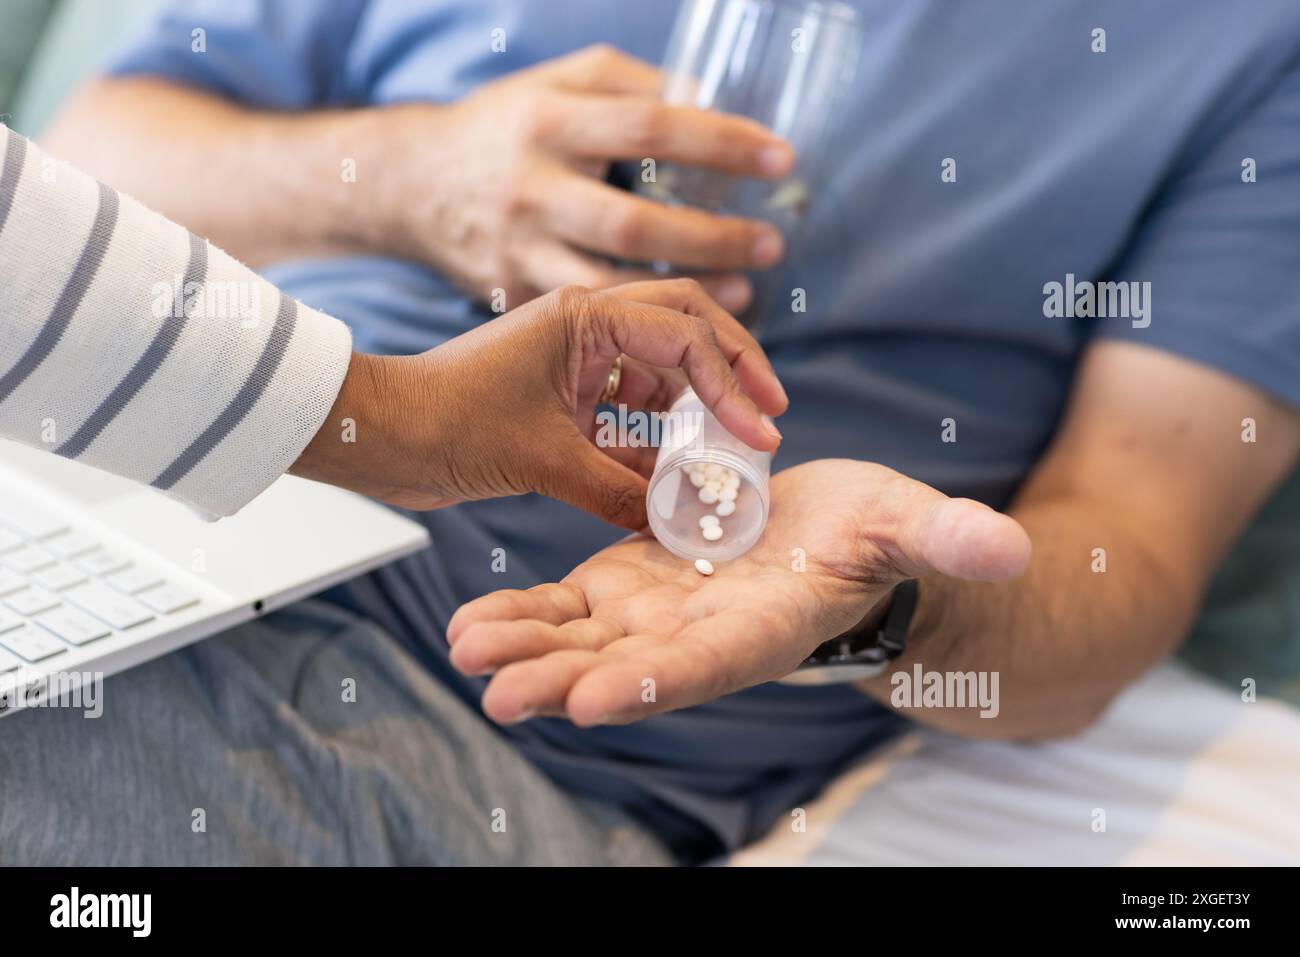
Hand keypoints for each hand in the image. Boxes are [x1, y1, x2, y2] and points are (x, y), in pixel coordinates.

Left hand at [292, 279, 786, 526]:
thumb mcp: (543, 461)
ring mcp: (576, 360)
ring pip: (660, 372)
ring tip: (726, 453)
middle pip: (687, 328)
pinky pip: (628, 412)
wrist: (380, 437)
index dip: (734, 382)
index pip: (686, 335)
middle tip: (770, 414)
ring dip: (695, 408)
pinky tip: (673, 477)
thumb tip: (675, 526)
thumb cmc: (447, 425)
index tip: (763, 430)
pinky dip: (654, 440)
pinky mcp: (563, 396)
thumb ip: (617, 492)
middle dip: (734, 368)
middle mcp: (586, 327)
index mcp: (585, 317)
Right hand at [383, 45, 793, 310]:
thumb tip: (706, 96)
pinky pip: (587, 315)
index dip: (719, 142)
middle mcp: (531, 187)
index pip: (649, 127)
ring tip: (747, 290)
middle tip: (771, 243)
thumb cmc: (503, 127)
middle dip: (713, 237)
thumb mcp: (556, 83)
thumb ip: (629, 84)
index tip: (780, 159)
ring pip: (611, 284)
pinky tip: (685, 320)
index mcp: (549, 122)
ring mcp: (518, 249)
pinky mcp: (511, 294)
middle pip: (635, 222)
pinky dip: (640, 320)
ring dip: (685, 294)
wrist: (410, 185)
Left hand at [446, 459, 1031, 724]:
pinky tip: (467, 625)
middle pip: (629, 665)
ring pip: (584, 640)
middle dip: (565, 680)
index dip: (660, 681)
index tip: (599, 700)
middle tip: (500, 695)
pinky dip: (524, 616)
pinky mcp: (627, 585)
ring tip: (463, 649)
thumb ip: (944, 537)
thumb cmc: (873, 536)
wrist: (826, 540)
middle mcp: (702, 635)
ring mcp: (657, 614)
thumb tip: (1013, 550)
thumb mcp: (904, 520)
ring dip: (526, 647)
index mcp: (764, 625)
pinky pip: (568, 608)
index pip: (713, 663)